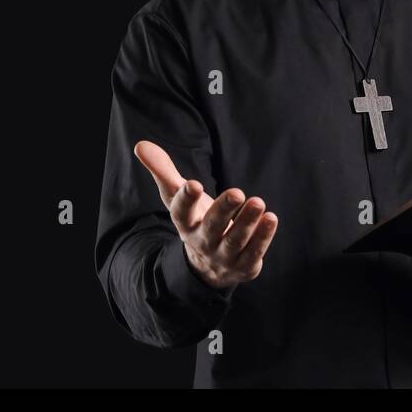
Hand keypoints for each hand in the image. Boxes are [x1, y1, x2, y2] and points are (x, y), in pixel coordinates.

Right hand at [134, 140, 278, 290]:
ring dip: (247, 222)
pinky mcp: (244, 265)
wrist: (209, 266)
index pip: (181, 212)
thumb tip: (141, 145)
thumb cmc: (196, 220)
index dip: (186, 199)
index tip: (194, 184)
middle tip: (238, 192)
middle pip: (213, 226)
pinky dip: (263, 236)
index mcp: (185, 224)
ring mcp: (223, 256)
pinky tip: (270, 218)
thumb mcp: (178, 197)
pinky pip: (254, 252)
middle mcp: (203, 241)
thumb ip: (163, 171)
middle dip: (224, 210)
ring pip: (235, 240)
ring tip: (259, 202)